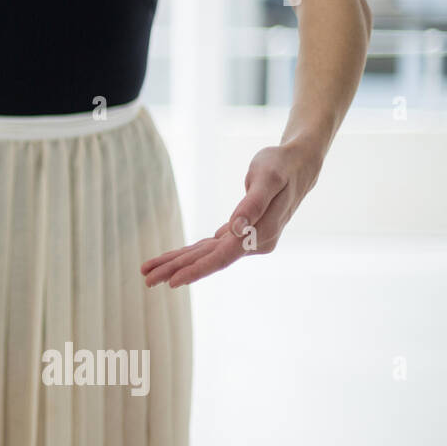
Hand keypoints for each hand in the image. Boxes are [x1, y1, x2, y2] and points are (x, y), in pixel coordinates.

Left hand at [141, 142, 321, 288]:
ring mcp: (247, 240)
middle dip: (177, 269)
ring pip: (207, 254)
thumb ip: (254, 204)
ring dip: (178, 263)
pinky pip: (210, 246)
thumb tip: (238, 228)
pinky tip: (173, 260)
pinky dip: (190, 252)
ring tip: (150, 273)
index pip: (224, 256)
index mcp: (261, 234)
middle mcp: (255, 243)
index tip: (173, 281)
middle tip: (147, 279)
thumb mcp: (268, 178)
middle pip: (210, 259)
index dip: (198, 269)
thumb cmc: (282, 166)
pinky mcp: (240, 233)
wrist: (299, 165)